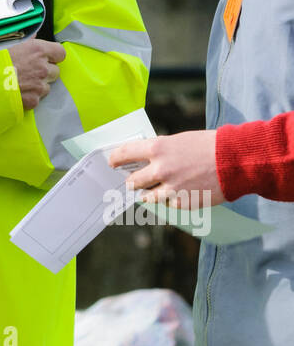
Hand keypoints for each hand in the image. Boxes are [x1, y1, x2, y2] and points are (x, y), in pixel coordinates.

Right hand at [7, 39, 65, 109]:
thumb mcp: (8, 43)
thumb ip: (26, 40)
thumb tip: (34, 36)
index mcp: (38, 50)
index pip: (60, 53)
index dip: (53, 55)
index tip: (47, 57)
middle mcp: (43, 68)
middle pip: (55, 71)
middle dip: (45, 71)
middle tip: (30, 71)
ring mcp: (39, 86)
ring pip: (47, 86)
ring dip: (38, 85)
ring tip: (22, 82)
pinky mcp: (33, 101)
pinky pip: (37, 98)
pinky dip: (30, 96)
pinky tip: (18, 92)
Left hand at [107, 130, 223, 204]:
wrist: (234, 161)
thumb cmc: (209, 146)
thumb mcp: (179, 141)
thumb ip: (161, 150)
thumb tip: (147, 158)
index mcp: (157, 149)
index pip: (125, 153)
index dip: (116, 159)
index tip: (112, 163)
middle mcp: (160, 169)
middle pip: (133, 182)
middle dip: (133, 182)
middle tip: (133, 182)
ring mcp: (171, 188)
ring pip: (148, 197)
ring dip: (149, 194)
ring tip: (154, 191)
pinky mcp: (183, 203)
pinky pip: (169, 204)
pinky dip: (172, 200)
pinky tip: (180, 193)